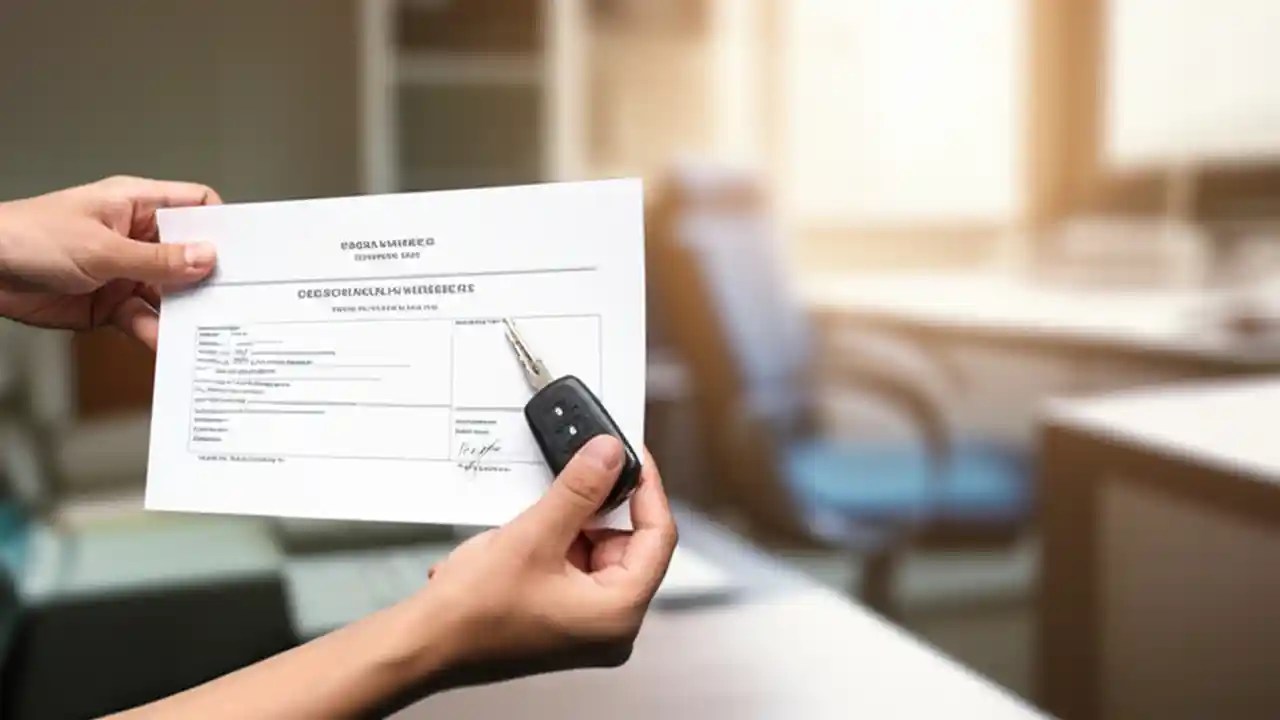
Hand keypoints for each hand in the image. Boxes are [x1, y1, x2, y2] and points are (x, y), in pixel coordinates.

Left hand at [0, 175, 221, 348]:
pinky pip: (144, 318)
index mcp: (137, 205)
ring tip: (203, 330)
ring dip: (183, 312)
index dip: (220, 226)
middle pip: (189, 256)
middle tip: (232, 300)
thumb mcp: (101, 248)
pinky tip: (165, 344)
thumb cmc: (28, 237)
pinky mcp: (110, 303)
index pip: (195, 205)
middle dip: (208, 278)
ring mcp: (125, 271)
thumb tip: (207, 258)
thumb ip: (158, 259)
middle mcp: (136, 237)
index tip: (243, 253)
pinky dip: (155, 332)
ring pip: (170, 293)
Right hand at [417, 435, 677, 688]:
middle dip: (600, 509)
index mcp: (618, 613)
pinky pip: (579, 567)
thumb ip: (579, 490)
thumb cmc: (472, 614)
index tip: (633, 455)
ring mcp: (589, 626)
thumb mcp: (532, 536)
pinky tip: (529, 538)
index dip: (647, 488)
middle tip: (577, 476)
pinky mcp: (567, 620)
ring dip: (574, 525)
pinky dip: (559, 543)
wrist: (425, 643)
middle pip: (630, 543)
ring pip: (601, 552)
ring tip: (535, 525)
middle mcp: (612, 627)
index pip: (658, 536)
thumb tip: (609, 455)